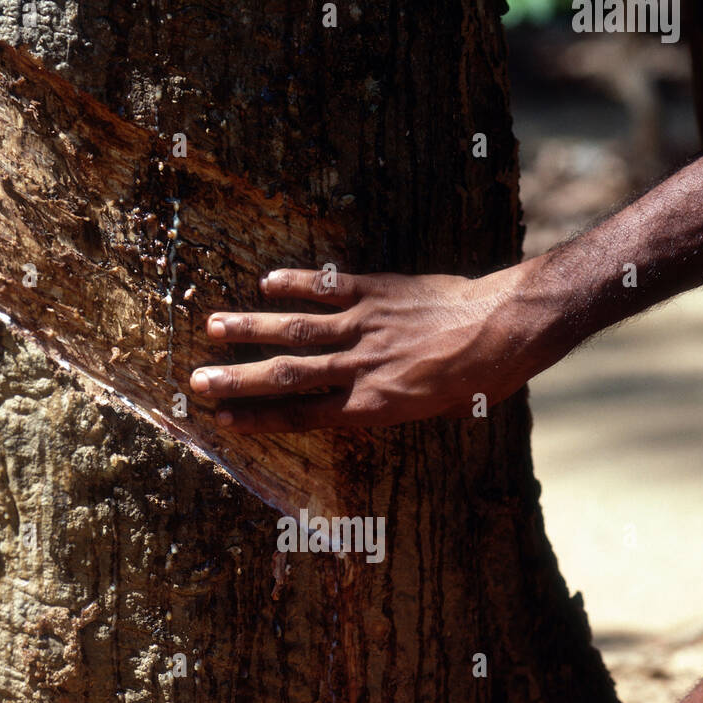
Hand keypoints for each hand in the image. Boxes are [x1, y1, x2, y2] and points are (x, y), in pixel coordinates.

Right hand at [189, 260, 550, 431]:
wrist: (503, 331)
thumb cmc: (479, 381)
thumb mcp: (438, 413)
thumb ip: (396, 408)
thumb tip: (373, 406)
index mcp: (373, 406)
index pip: (303, 415)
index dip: (261, 418)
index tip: (226, 420)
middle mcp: (360, 368)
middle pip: (287, 375)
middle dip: (239, 379)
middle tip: (199, 381)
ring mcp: (365, 327)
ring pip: (297, 330)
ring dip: (253, 328)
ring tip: (214, 327)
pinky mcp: (378, 292)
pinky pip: (330, 288)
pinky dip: (297, 283)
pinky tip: (267, 282)